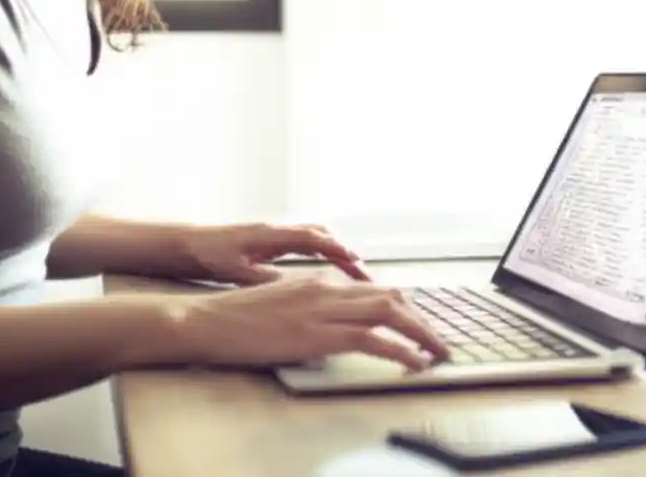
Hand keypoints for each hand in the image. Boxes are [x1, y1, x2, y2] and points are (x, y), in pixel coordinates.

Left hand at [170, 223, 370, 284]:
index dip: (336, 249)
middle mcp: (275, 230)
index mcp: (270, 234)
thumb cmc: (205, 254)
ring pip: (312, 237)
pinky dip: (318, 253)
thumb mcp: (235, 271)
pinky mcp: (267, 243)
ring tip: (351, 271)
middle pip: (320, 234)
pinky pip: (301, 244)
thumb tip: (292, 286)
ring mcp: (272, 235)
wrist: (181, 244)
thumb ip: (265, 277)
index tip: (356, 261)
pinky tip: (323, 270)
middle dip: (343, 251)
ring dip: (333, 251)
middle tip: (362, 272)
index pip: (312, 238)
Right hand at [170, 276, 451, 370]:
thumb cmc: (233, 320)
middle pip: (390, 295)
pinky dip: (401, 350)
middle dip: (419, 319)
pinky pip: (372, 339)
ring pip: (389, 312)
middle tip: (437, 340)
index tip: (416, 324)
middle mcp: (326, 289)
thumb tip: (327, 331)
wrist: (207, 321)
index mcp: (317, 282)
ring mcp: (323, 309)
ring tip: (437, 352)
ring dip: (420, 333)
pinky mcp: (318, 333)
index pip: (372, 289)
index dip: (401, 307)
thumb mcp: (278, 308)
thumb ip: (307, 313)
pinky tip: (414, 363)